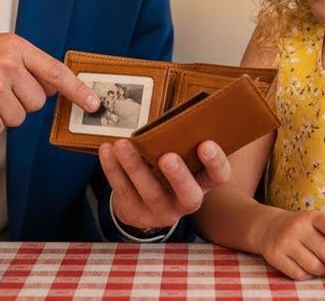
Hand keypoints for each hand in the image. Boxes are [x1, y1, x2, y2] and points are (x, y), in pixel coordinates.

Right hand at [0, 33, 97, 133]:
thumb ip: (23, 63)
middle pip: (37, 102)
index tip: (92, 103)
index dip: (77, 90)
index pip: (55, 71)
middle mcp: (8, 64)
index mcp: (14, 46)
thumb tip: (51, 87)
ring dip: (1, 115)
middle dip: (19, 102)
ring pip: (19, 118)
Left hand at [101, 139, 229, 230]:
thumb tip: (178, 110)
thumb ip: (182, 142)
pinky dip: (113, 169)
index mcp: (203, 183)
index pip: (218, 176)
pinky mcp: (136, 213)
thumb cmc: (167, 170)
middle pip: (188, 195)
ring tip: (122, 144)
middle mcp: (186, 202)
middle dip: (178, 176)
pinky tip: (107, 150)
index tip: (206, 144)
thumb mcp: (181, 158)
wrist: (144, 204)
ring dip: (135, 167)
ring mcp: (161, 212)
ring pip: (150, 192)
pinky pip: (123, 191)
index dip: (215, 162)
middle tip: (167, 157)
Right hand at [259, 209, 324, 279]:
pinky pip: (300, 275)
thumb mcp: (319, 222)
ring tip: (322, 267)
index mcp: (311, 216)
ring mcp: (284, 242)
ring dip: (322, 272)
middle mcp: (297, 227)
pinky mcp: (275, 256)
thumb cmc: (303, 227)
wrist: (268, 227)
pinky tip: (307, 269)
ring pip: (314, 267)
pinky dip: (308, 276)